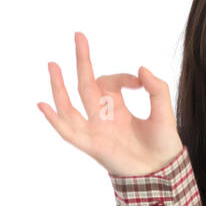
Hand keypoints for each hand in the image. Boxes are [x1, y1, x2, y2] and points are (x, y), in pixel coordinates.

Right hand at [36, 31, 183, 176]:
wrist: (161, 171)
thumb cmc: (163, 143)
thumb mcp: (164, 112)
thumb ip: (157, 89)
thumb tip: (142, 69)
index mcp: (117, 107)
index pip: (109, 82)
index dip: (122, 76)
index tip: (138, 81)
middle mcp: (102, 116)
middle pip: (86, 85)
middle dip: (83, 60)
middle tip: (79, 35)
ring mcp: (95, 130)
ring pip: (71, 106)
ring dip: (60, 86)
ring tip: (52, 64)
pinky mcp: (91, 145)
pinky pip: (68, 132)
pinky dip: (55, 120)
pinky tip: (42, 105)